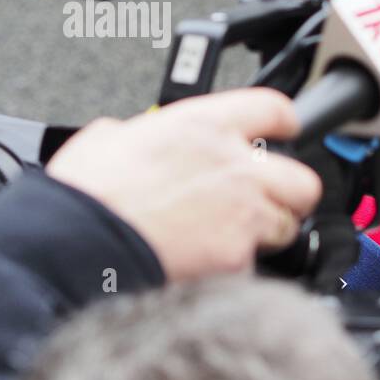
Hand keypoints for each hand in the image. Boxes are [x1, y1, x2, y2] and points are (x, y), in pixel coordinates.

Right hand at [47, 88, 321, 280]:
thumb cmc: (85, 196)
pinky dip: (236, 270)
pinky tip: (207, 266)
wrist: (76, 245)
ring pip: (288, 224)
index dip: (285, 123)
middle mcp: (234, 165)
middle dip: (290, 194)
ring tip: (231, 239)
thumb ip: (140, 134)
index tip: (285, 133)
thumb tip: (131, 138)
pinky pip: (255, 265)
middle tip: (268, 203)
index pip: (275, 109)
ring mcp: (242, 211)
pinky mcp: (238, 255)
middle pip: (303, 179)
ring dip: (267, 234)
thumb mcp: (106, 139)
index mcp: (204, 126)